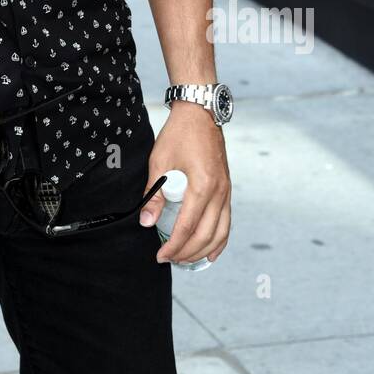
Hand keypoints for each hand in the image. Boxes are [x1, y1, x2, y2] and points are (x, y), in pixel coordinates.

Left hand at [139, 101, 230, 264]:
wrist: (200, 113)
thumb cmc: (179, 134)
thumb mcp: (159, 162)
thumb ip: (154, 194)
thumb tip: (146, 222)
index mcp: (203, 185)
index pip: (188, 226)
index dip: (173, 245)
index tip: (160, 255)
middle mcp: (219, 192)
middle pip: (206, 235)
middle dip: (186, 252)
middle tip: (168, 259)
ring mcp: (226, 191)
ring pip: (220, 233)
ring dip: (203, 251)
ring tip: (186, 261)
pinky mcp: (227, 189)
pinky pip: (227, 222)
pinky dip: (220, 240)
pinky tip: (211, 252)